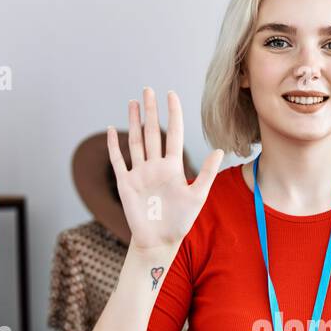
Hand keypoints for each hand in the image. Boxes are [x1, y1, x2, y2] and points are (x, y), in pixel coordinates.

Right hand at [106, 87, 222, 251]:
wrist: (160, 241)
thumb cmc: (180, 221)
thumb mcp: (197, 197)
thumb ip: (206, 174)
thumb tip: (219, 151)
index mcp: (172, 166)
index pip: (173, 134)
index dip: (172, 114)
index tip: (171, 95)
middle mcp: (155, 166)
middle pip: (152, 132)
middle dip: (150, 111)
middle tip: (148, 89)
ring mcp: (139, 173)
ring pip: (135, 141)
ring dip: (133, 122)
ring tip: (133, 102)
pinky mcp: (125, 184)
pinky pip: (118, 161)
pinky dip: (114, 146)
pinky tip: (111, 130)